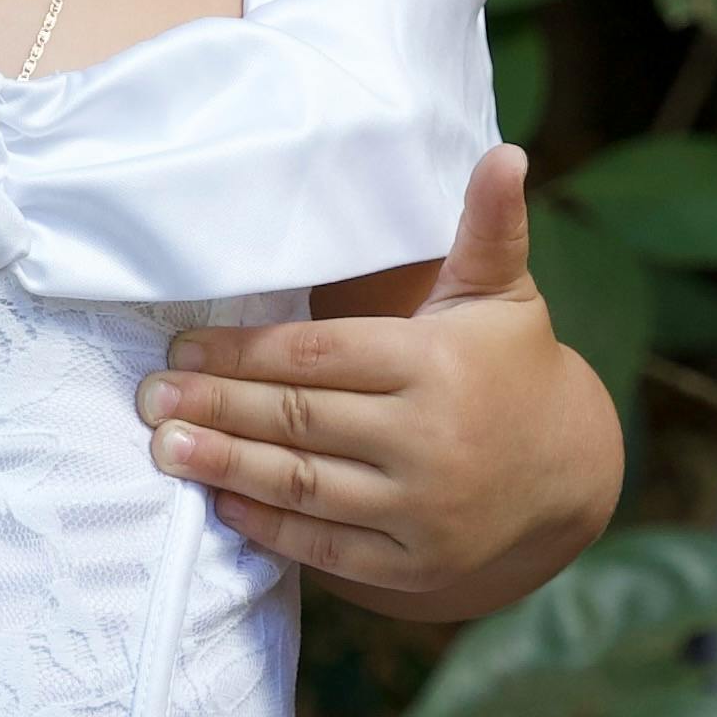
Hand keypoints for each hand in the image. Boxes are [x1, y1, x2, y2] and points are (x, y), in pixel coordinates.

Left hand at [135, 149, 619, 617]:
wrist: (568, 472)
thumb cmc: (511, 367)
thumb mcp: (501, 294)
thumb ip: (488, 225)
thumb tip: (504, 152)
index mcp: (436, 364)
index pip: (317, 355)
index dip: (242, 351)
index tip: (182, 348)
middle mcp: (430, 438)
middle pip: (298, 418)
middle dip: (216, 407)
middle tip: (149, 399)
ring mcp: (424, 508)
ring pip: (302, 483)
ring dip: (225, 466)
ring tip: (165, 448)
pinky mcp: (417, 563)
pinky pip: (328, 544)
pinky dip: (270, 525)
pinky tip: (223, 501)